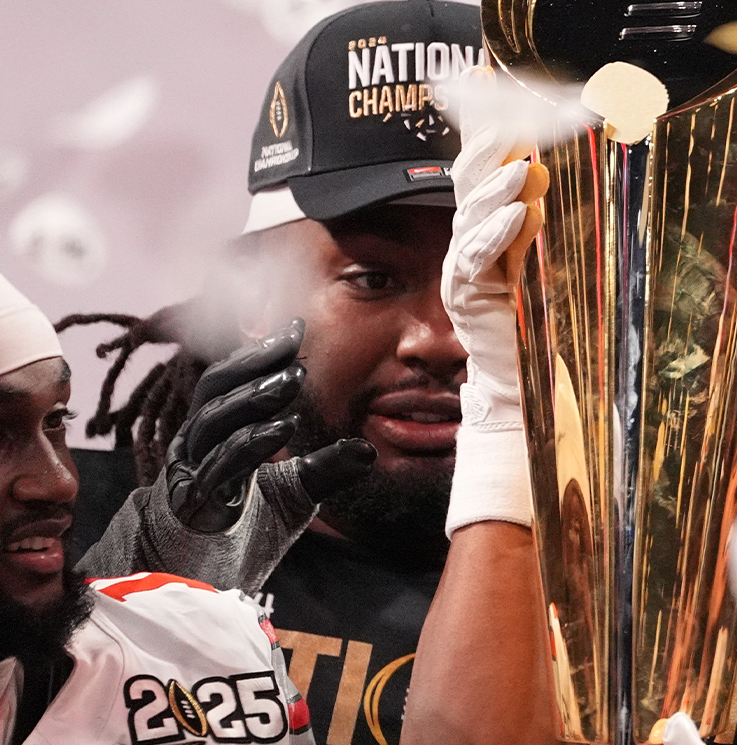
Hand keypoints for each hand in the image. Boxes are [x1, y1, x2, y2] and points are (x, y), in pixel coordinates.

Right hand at [167, 318, 373, 532]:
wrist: (204, 589)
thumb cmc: (242, 536)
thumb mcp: (294, 495)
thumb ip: (325, 469)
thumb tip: (368, 449)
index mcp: (214, 435)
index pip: (232, 381)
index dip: (261, 353)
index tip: (297, 327)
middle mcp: (195, 447)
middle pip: (214, 389)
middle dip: (253, 363)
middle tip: (292, 344)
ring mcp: (189, 474)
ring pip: (212, 422)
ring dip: (255, 398)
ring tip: (293, 380)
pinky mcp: (192, 506)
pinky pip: (218, 467)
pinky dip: (250, 443)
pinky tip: (282, 427)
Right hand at [440, 71, 548, 534]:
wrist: (525, 387)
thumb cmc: (544, 321)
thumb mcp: (551, 254)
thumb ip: (545, 211)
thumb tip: (552, 163)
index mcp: (492, 222)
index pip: (485, 158)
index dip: (489, 116)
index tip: (497, 74)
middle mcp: (472, 238)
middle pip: (471, 175)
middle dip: (488, 136)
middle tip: (508, 103)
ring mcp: (466, 266)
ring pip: (472, 212)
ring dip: (500, 183)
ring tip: (526, 160)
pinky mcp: (471, 297)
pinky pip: (478, 258)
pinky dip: (498, 233)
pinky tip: (519, 214)